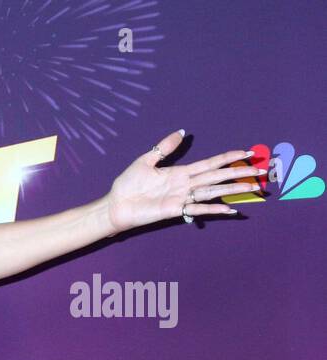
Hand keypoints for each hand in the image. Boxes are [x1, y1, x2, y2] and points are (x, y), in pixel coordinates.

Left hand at [105, 130, 260, 232]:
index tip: (246, 152)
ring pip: (213, 191)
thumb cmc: (128, 185)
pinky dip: (213, 210)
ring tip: (253, 187)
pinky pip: (198, 209)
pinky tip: (230, 210)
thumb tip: (182, 132)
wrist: (115, 205)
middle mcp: (185, 185)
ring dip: (233, 189)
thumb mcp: (146, 160)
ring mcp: (182, 198)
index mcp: (180, 172)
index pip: (210, 163)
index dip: (228, 157)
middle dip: (239, 172)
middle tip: (261, 170)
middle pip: (218, 177)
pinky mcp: (174, 210)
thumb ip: (164, 147)